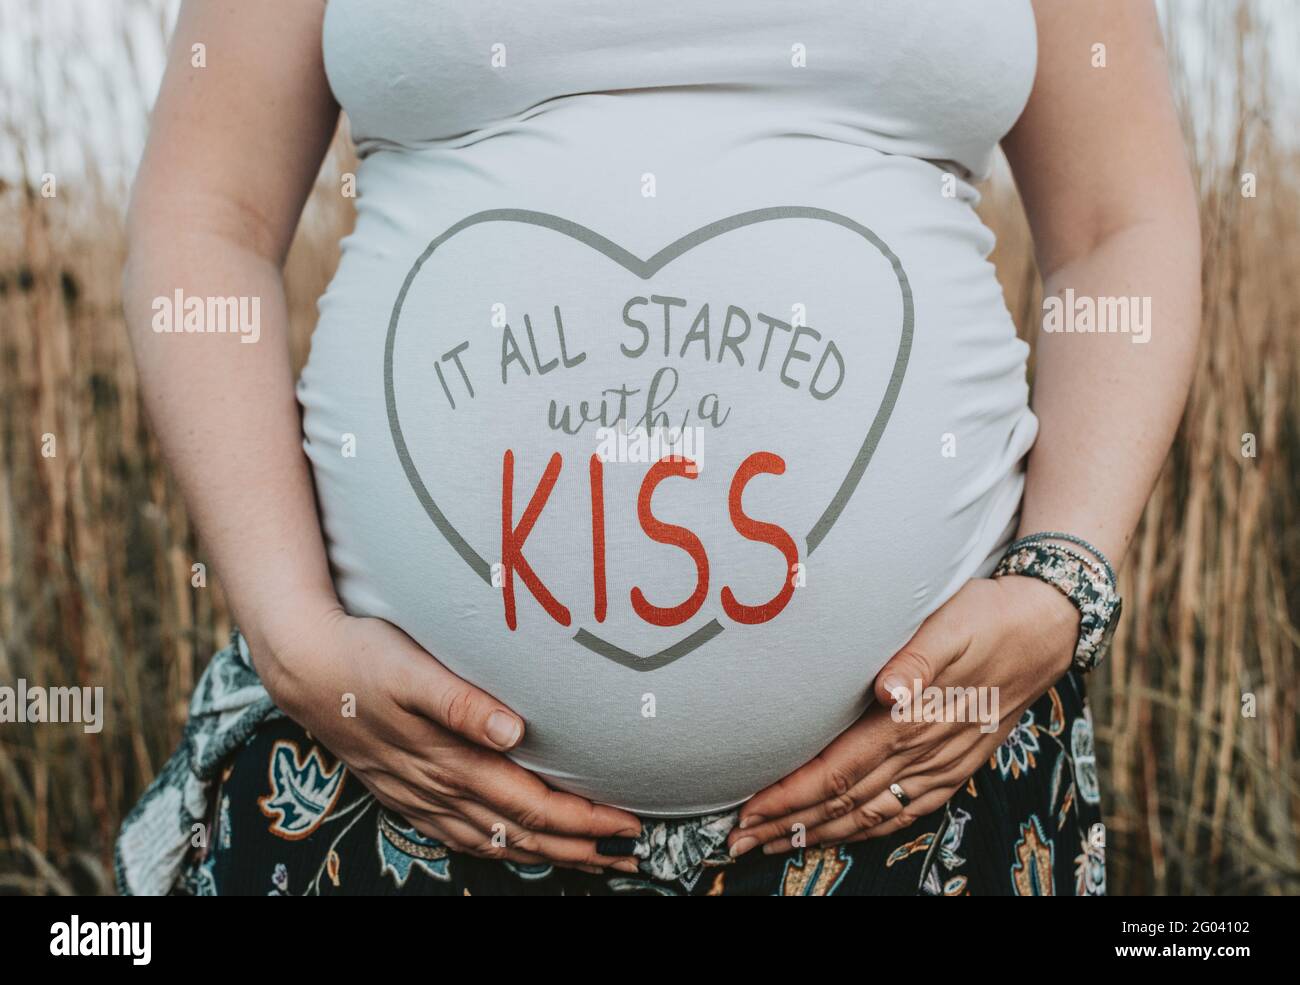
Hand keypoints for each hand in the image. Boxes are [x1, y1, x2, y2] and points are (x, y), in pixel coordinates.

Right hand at [248, 604, 643, 872]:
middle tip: (630, 855)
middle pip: (520, 832)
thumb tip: (515, 730)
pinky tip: (511, 849)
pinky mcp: (404, 793)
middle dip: (579, 847)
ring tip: (590, 860)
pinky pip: (459, 838)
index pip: (531, 804)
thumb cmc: (365, 658)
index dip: (582, 819)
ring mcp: (419, 796)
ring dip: (545, 853)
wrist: (303, 667)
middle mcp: (438, 788)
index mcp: (450, 761)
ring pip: (492, 842)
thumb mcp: (411, 669)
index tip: (627, 823)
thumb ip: (462, 702)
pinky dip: (496, 850)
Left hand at [727, 575, 1078, 855]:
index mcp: (912, 720)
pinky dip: (869, 829)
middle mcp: (925, 752)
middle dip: (790, 824)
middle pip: (845, 801)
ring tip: (775, 844)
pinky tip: (847, 835)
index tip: (749, 810)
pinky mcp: (957, 765)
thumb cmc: (986, 616)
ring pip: (872, 814)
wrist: (1046, 627)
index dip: (791, 796)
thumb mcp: (950, 624)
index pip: (838, 771)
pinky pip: (908, 811)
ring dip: (821, 833)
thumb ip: (915, 660)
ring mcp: (943, 765)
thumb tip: (887, 690)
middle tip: (739, 840)